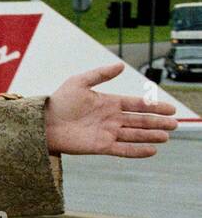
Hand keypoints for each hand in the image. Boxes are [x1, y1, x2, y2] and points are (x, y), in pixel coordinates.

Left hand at [44, 61, 177, 156]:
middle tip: (176, 124)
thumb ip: (100, 74)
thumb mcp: (79, 82)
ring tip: (167, 136)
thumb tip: (121, 65)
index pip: (137, 105)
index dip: (154, 107)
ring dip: (151, 136)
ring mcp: (107, 133)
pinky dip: (137, 151)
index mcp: (109, 103)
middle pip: (140, 121)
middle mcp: (111, 119)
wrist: (42, 123)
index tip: (170, 109)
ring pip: (135, 135)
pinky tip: (152, 151)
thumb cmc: (58, 101)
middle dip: (158, 122)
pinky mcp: (100, 146)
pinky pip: (123, 150)